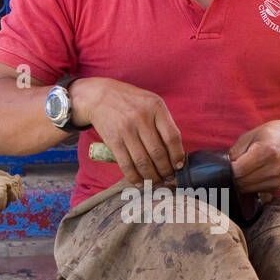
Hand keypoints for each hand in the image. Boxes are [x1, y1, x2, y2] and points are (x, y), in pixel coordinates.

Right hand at [69, 77, 184, 184]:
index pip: (172, 136)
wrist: (100, 96)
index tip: (179, 166)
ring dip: (151, 177)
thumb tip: (175, 152)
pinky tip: (140, 182)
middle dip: (165, 170)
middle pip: (158, 152)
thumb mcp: (150, 102)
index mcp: (156, 107)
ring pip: (143, 162)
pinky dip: (134, 177)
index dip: (177, 155)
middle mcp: (141, 118)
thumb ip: (163, 122)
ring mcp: (126, 130)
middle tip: (168, 178)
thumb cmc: (130, 101)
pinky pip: (126, 164)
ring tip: (156, 182)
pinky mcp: (113, 140)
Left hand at [228, 120, 279, 195]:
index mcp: (266, 151)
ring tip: (247, 169)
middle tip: (237, 167)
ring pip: (247, 189)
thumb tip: (224, 169)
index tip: (229, 164)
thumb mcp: (249, 136)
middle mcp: (274, 167)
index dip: (229, 169)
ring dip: (242, 182)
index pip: (238, 170)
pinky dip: (251, 185)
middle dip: (234, 177)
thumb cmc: (270, 135)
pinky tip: (256, 173)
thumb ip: (235, 153)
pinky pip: (256, 191)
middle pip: (242, 182)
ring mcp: (278, 179)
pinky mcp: (278, 187)